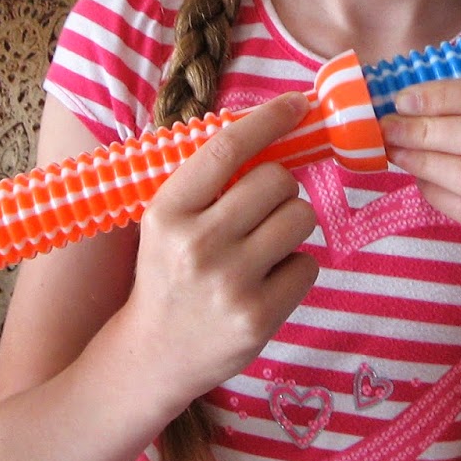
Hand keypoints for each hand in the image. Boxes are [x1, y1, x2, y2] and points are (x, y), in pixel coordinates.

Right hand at [122, 93, 319, 406]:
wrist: (152, 356)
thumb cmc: (167, 274)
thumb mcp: (167, 222)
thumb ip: (208, 182)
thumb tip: (271, 128)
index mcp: (168, 212)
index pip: (227, 147)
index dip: (268, 119)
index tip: (297, 104)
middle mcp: (197, 244)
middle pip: (278, 181)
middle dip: (281, 189)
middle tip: (263, 211)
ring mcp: (230, 282)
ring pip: (301, 218)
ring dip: (291, 226)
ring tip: (263, 249)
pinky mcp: (259, 316)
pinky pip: (308, 265)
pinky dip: (295, 268)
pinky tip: (266, 283)